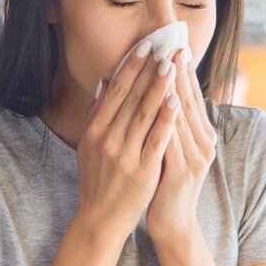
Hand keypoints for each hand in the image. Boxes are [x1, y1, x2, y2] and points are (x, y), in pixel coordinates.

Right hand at [74, 41, 179, 247]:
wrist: (101, 219)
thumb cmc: (97, 179)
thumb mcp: (89, 145)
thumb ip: (96, 114)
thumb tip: (103, 82)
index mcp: (94, 131)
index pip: (115, 92)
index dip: (130, 68)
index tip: (144, 47)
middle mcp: (108, 140)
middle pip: (131, 98)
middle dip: (148, 70)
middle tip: (163, 46)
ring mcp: (125, 155)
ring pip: (145, 114)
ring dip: (159, 87)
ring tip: (171, 65)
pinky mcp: (143, 170)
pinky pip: (157, 139)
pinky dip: (166, 118)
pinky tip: (176, 101)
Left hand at [146, 48, 216, 246]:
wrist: (173, 223)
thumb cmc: (167, 184)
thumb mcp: (170, 150)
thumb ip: (168, 124)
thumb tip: (161, 94)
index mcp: (201, 136)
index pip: (192, 96)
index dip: (184, 71)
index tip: (176, 45)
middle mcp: (204, 143)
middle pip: (189, 100)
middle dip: (180, 71)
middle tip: (173, 44)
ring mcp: (196, 157)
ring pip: (182, 115)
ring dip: (173, 88)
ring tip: (165, 63)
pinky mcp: (184, 170)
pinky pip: (172, 138)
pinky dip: (166, 118)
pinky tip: (159, 101)